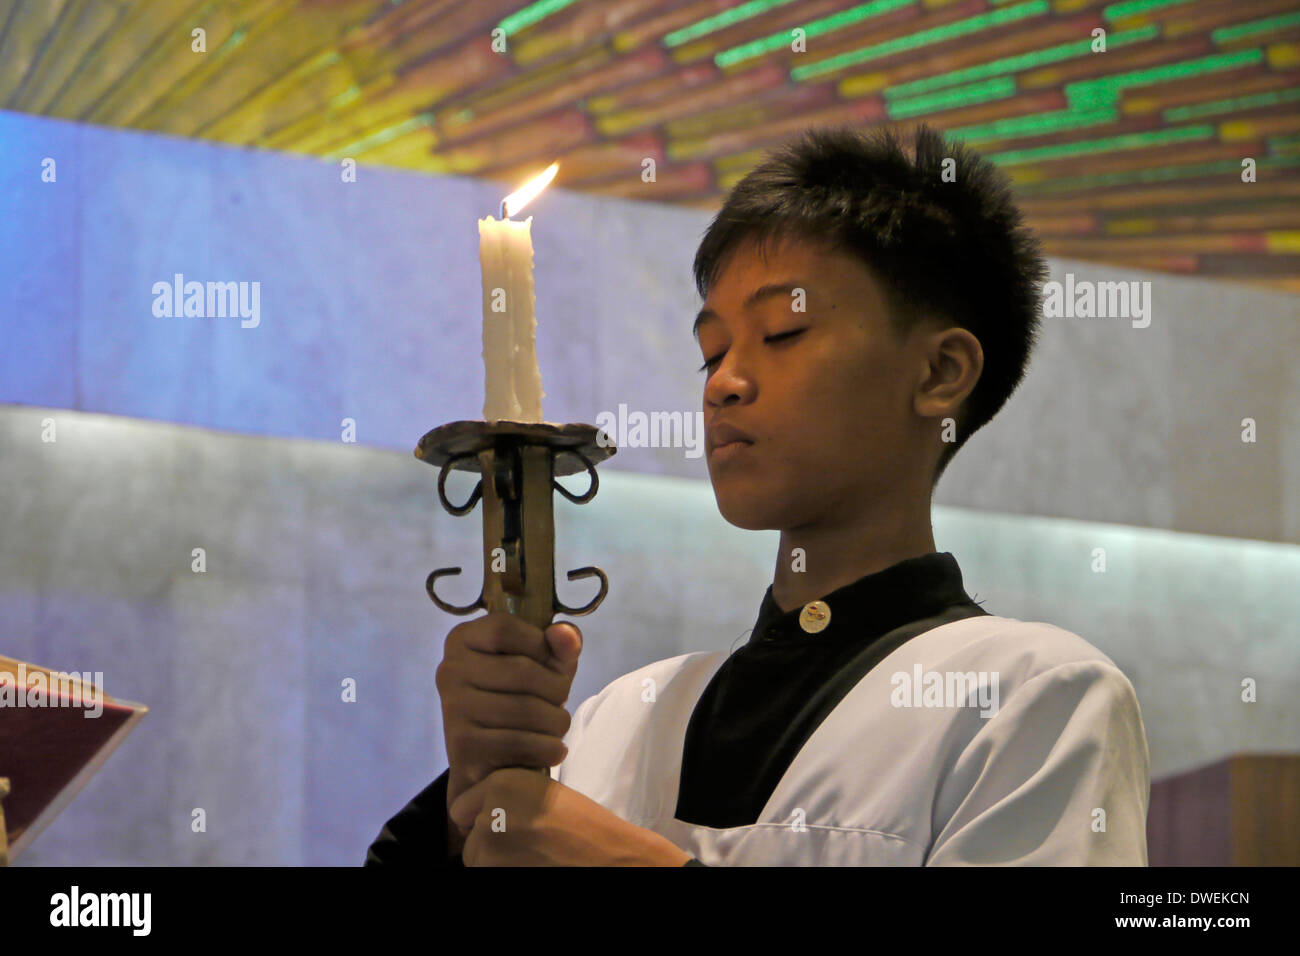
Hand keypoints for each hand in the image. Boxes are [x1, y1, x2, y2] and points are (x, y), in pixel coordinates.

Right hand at [436, 613, 582, 846]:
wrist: (491, 761)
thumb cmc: (521, 698)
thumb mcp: (544, 665)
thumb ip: (559, 645)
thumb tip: (566, 633)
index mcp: (462, 639)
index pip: (505, 628)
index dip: (540, 645)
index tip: (551, 665)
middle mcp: (450, 670)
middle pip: (521, 671)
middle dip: (557, 690)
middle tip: (561, 703)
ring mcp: (453, 708)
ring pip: (525, 709)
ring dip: (556, 722)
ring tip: (558, 726)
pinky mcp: (462, 745)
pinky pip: (519, 742)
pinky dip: (548, 748)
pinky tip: (553, 749)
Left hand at [449, 768, 691, 865]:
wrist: (604, 853)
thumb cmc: (580, 823)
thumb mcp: (539, 790)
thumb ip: (504, 793)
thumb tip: (474, 809)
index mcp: (501, 781)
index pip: (460, 806)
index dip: (479, 818)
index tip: (504, 825)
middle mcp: (489, 806)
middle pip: (467, 834)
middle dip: (487, 841)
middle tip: (523, 841)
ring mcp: (489, 839)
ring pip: (474, 857)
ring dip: (493, 860)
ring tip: (529, 853)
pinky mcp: (493, 866)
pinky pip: (484, 871)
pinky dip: (502, 870)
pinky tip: (529, 863)